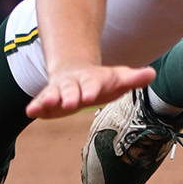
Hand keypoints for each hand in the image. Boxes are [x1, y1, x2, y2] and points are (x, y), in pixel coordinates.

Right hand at [25, 64, 155, 119]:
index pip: (93, 84)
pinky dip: (36, 106)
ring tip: (43, 105)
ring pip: (54, 93)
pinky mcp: (48, 99)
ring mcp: (59, 90)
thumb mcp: (118, 78)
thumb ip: (134, 78)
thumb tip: (152, 73)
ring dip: (50, 99)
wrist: (76, 71)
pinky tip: (30, 112)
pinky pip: (41, 101)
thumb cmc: (101, 80)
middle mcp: (74, 83)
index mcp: (92, 79)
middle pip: (72, 89)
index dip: (92, 89)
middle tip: (71, 103)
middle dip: (71, 95)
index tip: (91, 95)